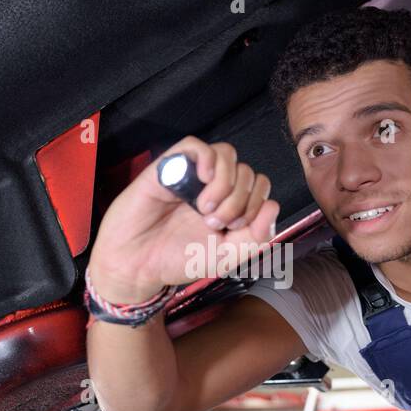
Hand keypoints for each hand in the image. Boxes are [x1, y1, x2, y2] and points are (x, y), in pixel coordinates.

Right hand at [88, 136, 279, 301]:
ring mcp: (192, 175)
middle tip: (214, 223)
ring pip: (227, 154)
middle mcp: (214, 187)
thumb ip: (255, 237)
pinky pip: (195, 146)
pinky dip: (206, 160)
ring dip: (225, 183)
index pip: (259, 186)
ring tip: (204, 208)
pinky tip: (201, 181)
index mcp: (229, 205)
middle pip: (246, 171)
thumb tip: (273, 207)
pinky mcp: (169, 167)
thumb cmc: (177, 259)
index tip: (234, 228)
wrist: (137, 265)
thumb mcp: (226, 256)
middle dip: (239, 201)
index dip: (256, 204)